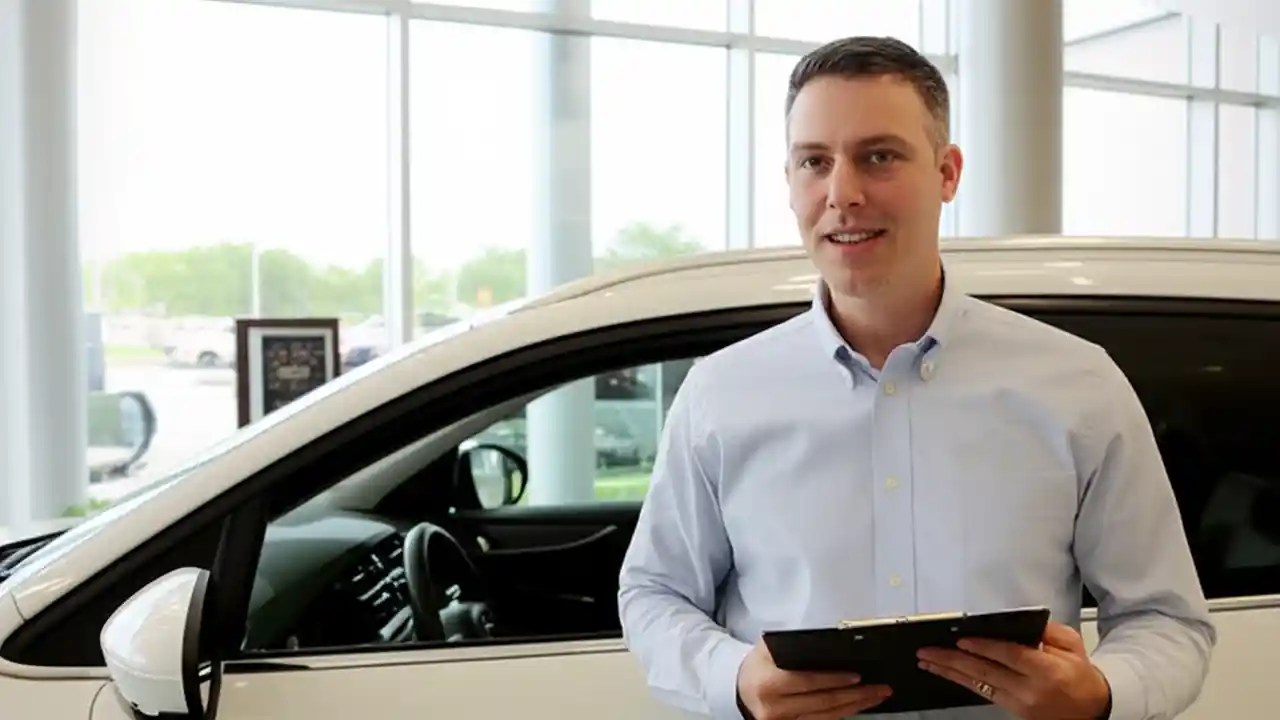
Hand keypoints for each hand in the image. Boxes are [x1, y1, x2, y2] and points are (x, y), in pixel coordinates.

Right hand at [736, 639, 891, 719]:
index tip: (857, 677)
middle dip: (855, 695)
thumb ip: (791, 645)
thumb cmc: (759, 666)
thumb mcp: (767, 649)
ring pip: (826, 717)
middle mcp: (775, 708)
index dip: (834, 680)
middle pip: (823, 703)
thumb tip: (827, 641)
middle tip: (879, 688)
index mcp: (769, 684)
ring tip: (876, 696)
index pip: (808, 682)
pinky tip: (857, 706)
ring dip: (855, 707)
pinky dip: (843, 714)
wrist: (742, 689)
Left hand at [916, 622, 1110, 719]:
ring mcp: (1020, 703)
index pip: (1008, 656)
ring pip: (978, 685)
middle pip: (985, 672)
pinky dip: (963, 683)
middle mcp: (1030, 689)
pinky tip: (948, 674)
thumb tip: (1018, 622)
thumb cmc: (1080, 674)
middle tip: (927, 651)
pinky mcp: (1014, 711)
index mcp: (1046, 670)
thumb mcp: (1071, 644)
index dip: (983, 647)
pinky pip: (983, 695)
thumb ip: (1046, 630)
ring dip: (950, 673)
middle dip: (952, 660)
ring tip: (927, 662)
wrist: (1091, 709)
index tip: (960, 640)